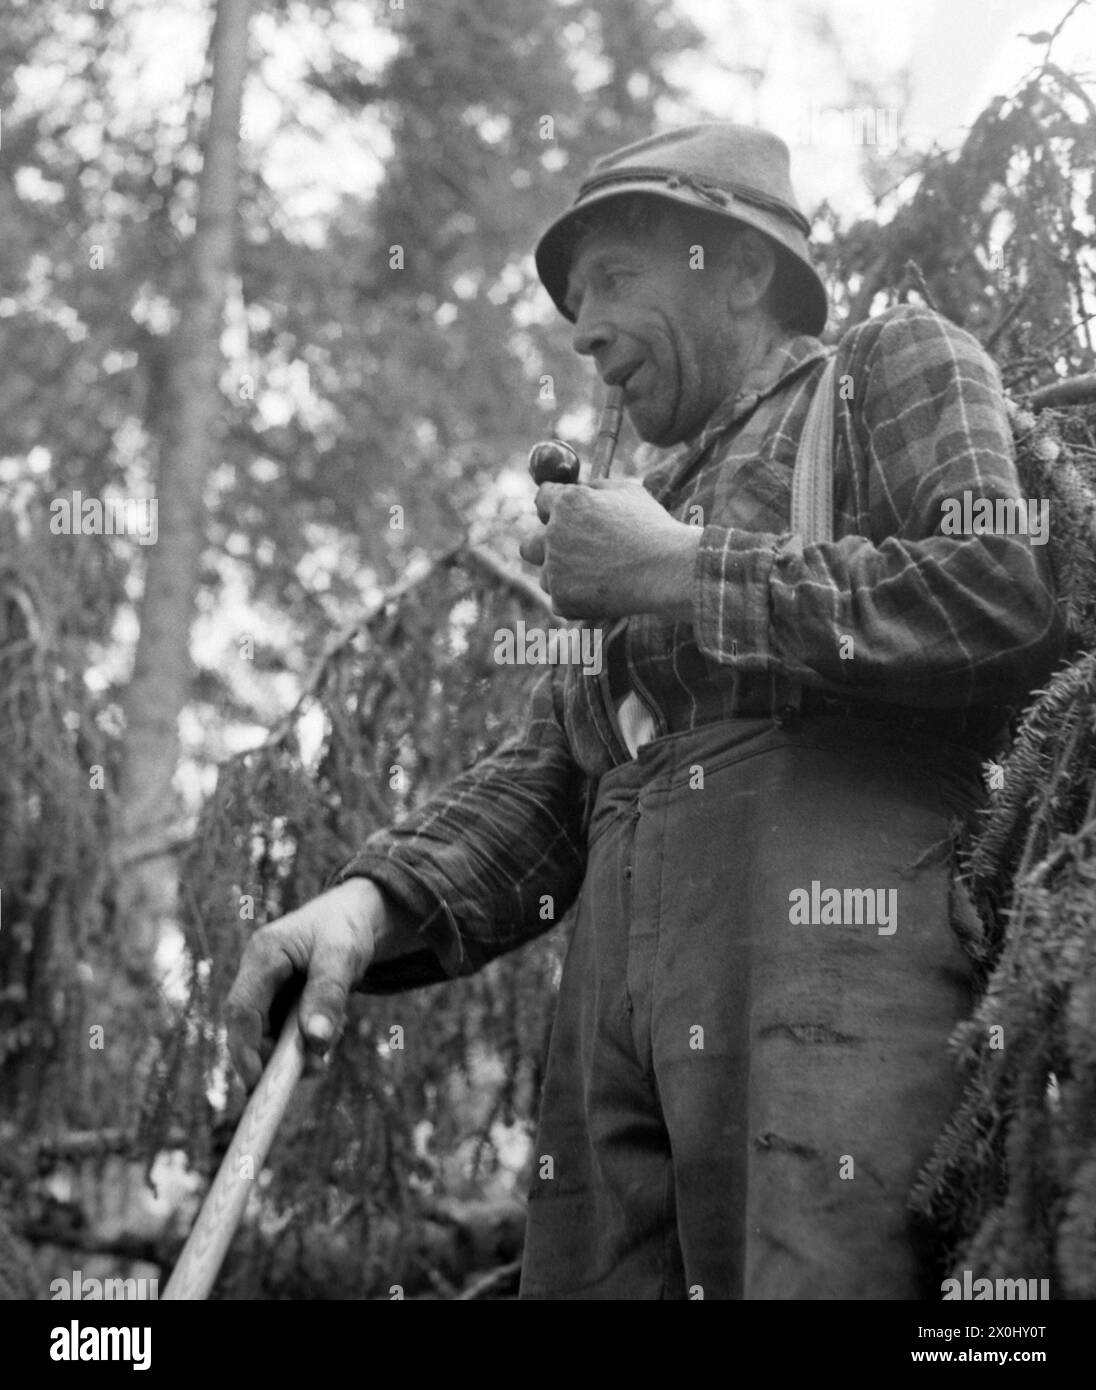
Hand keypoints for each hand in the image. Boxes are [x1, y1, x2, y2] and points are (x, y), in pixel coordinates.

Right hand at [225, 878, 389, 1090]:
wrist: (357, 913)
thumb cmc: (348, 927)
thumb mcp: (343, 955)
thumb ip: (328, 994)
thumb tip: (315, 1041)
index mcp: (263, 954)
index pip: (241, 1009)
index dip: (246, 1050)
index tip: (261, 1083)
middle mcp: (257, 971)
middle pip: (250, 1027)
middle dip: (277, 1055)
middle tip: (316, 1069)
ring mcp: (266, 986)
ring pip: (268, 1032)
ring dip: (296, 1048)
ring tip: (335, 1034)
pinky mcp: (280, 998)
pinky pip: (284, 1029)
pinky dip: (306, 1038)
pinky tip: (334, 1025)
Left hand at [518, 479, 700, 620]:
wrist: (670, 570)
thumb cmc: (654, 528)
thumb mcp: (628, 492)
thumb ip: (595, 487)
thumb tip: (578, 488)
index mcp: (568, 503)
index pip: (542, 499)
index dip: (553, 507)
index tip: (561, 515)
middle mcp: (554, 535)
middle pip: (529, 543)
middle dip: (544, 546)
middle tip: (566, 552)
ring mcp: (556, 570)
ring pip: (547, 575)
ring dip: (565, 575)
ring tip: (602, 575)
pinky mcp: (562, 600)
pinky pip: (561, 599)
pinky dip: (578, 598)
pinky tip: (606, 591)